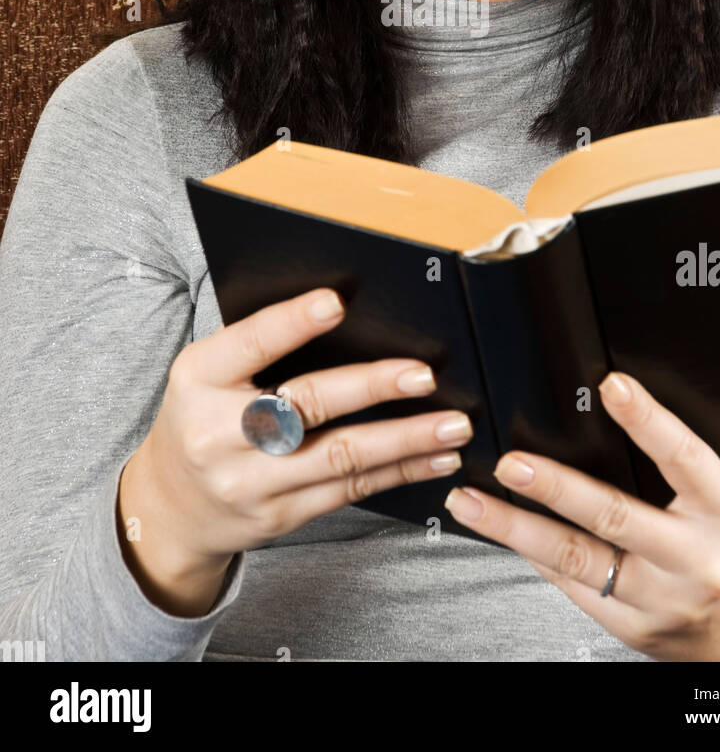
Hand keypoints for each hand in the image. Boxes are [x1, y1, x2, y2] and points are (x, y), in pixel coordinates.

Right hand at [119, 288, 471, 614]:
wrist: (169, 506)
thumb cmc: (202, 416)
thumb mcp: (207, 373)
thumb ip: (260, 346)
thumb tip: (347, 310)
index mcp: (199, 379)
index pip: (249, 344)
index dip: (292, 323)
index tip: (336, 302)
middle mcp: (219, 434)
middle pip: (305, 405)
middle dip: (372, 388)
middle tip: (424, 374)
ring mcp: (250, 483)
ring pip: (339, 457)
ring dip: (404, 440)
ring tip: (452, 425)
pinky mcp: (280, 516)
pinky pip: (349, 491)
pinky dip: (399, 472)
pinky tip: (435, 458)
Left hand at [443, 372, 719, 660]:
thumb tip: (684, 374)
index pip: (684, 458)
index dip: (647, 421)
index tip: (610, 386)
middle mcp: (695, 558)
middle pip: (616, 517)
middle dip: (557, 488)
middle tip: (510, 461)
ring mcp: (661, 598)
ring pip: (579, 559)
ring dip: (517, 528)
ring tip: (470, 500)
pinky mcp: (634, 626)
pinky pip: (575, 587)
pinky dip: (534, 556)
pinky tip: (501, 531)